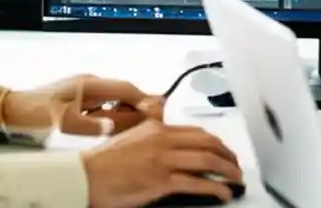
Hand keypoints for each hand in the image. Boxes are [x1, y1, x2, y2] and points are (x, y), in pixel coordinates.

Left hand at [0, 74, 165, 135]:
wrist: (8, 111)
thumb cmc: (32, 113)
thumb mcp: (62, 122)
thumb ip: (90, 125)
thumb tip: (112, 128)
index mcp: (88, 85)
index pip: (126, 89)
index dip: (144, 100)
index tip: (157, 111)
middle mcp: (89, 85)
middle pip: (123, 94)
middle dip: (140, 106)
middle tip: (156, 120)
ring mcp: (83, 93)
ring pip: (114, 101)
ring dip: (127, 113)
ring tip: (141, 126)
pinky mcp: (78, 102)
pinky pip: (103, 107)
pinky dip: (114, 116)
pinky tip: (116, 128)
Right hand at [82, 120, 242, 207]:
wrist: (85, 176)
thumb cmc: (103, 163)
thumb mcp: (130, 137)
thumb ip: (151, 135)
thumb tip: (168, 138)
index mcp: (156, 128)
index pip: (196, 131)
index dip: (216, 142)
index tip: (223, 151)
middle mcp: (163, 139)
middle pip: (208, 142)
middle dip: (227, 154)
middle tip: (234, 165)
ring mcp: (164, 159)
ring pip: (208, 160)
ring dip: (227, 171)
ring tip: (235, 179)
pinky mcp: (162, 180)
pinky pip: (198, 182)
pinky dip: (216, 188)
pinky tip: (223, 193)